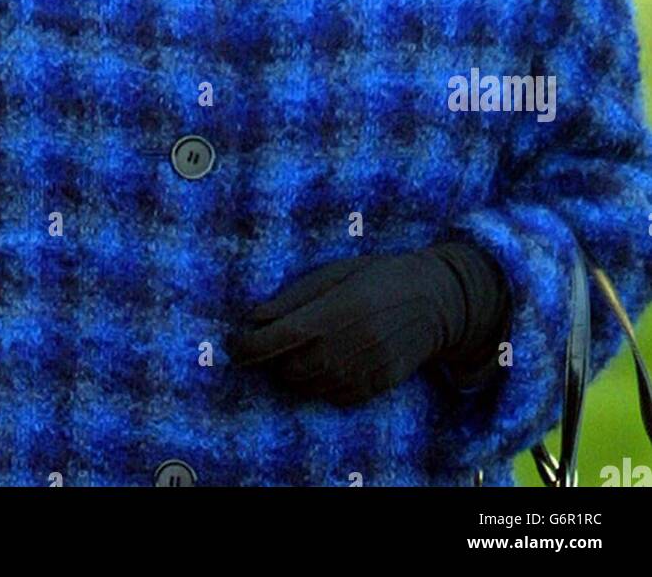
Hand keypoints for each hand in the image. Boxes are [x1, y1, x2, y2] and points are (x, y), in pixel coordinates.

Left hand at [226, 243, 507, 406]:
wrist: (435, 301)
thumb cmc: (379, 276)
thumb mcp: (335, 272)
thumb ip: (294, 297)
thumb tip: (254, 317)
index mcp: (336, 311)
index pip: (278, 339)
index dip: (248, 346)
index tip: (234, 343)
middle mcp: (348, 346)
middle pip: (287, 369)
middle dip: (271, 358)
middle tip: (274, 339)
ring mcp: (363, 371)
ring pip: (307, 386)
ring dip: (294, 371)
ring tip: (304, 347)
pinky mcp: (375, 387)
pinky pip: (332, 396)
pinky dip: (321, 383)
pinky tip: (330, 359)